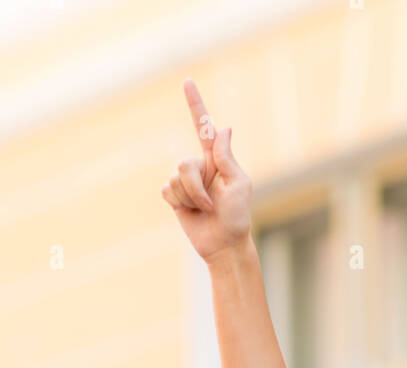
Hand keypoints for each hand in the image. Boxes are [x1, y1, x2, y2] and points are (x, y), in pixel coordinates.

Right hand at [161, 78, 252, 262]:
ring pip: (175, 179)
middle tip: (212, 205)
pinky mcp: (176, 197)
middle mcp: (200, 166)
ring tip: (204, 211)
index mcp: (217, 159)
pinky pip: (167, 191)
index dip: (195, 105)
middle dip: (196, 188)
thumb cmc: (237, 217)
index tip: (187, 82)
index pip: (204, 127)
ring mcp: (187, 182)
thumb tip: (223, 127)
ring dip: (190, 199)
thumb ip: (227, 157)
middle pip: (184, 165)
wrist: (223, 245)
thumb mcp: (239, 184)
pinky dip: (180, 203)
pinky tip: (191, 212)